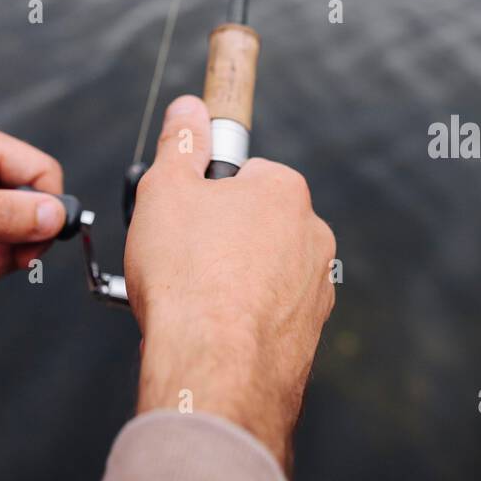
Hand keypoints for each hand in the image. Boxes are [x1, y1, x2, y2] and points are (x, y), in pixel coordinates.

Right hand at [125, 95, 335, 467]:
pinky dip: (243, 320)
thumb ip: (179, 144)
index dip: (205, 195)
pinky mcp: (309, 336)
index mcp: (285, 191)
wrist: (214, 370)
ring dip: (231, 281)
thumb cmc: (188, 277)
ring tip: (192, 302)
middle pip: (254, 224)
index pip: (244, 174)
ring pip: (263, 272)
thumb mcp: (165, 191)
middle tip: (181, 262)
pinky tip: (212, 333)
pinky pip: (269, 315)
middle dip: (220, 239)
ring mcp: (316, 289)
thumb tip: (189, 110)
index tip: (184, 218)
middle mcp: (312, 236)